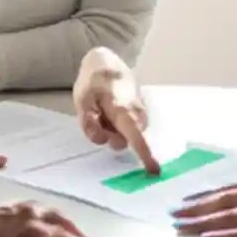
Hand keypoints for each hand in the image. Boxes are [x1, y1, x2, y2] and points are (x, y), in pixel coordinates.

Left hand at [73, 47, 158, 173]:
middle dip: (109, 135)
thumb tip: (101, 140)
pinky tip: (109, 112)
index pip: (136, 136)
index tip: (154, 171)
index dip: (144, 154)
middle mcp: (137, 113)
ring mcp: (141, 113)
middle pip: (125, 140)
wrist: (107, 65)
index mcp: (123, 110)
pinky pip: (128, 130)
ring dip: (112, 129)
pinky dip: (117, 126)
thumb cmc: (93, 83)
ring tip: (102, 110)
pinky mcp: (140, 115)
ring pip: (126, 135)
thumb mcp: (82, 101)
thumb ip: (89, 122)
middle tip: (96, 115)